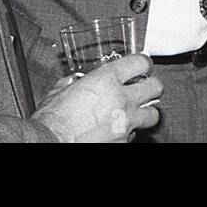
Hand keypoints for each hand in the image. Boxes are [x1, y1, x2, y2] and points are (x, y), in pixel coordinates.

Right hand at [33, 54, 161, 142]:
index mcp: (105, 80)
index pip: (140, 62)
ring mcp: (125, 123)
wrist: (50, 144)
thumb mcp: (60, 91)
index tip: (142, 66)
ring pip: (153, 114)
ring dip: (146, 111)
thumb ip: (74, 82)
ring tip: (138, 111)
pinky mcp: (123, 141)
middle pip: (156, 86)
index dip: (143, 63)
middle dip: (152, 86)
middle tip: (145, 87)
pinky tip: (117, 129)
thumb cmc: (52, 121)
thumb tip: (77, 81)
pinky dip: (129, 131)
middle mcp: (121, 100)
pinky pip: (134, 134)